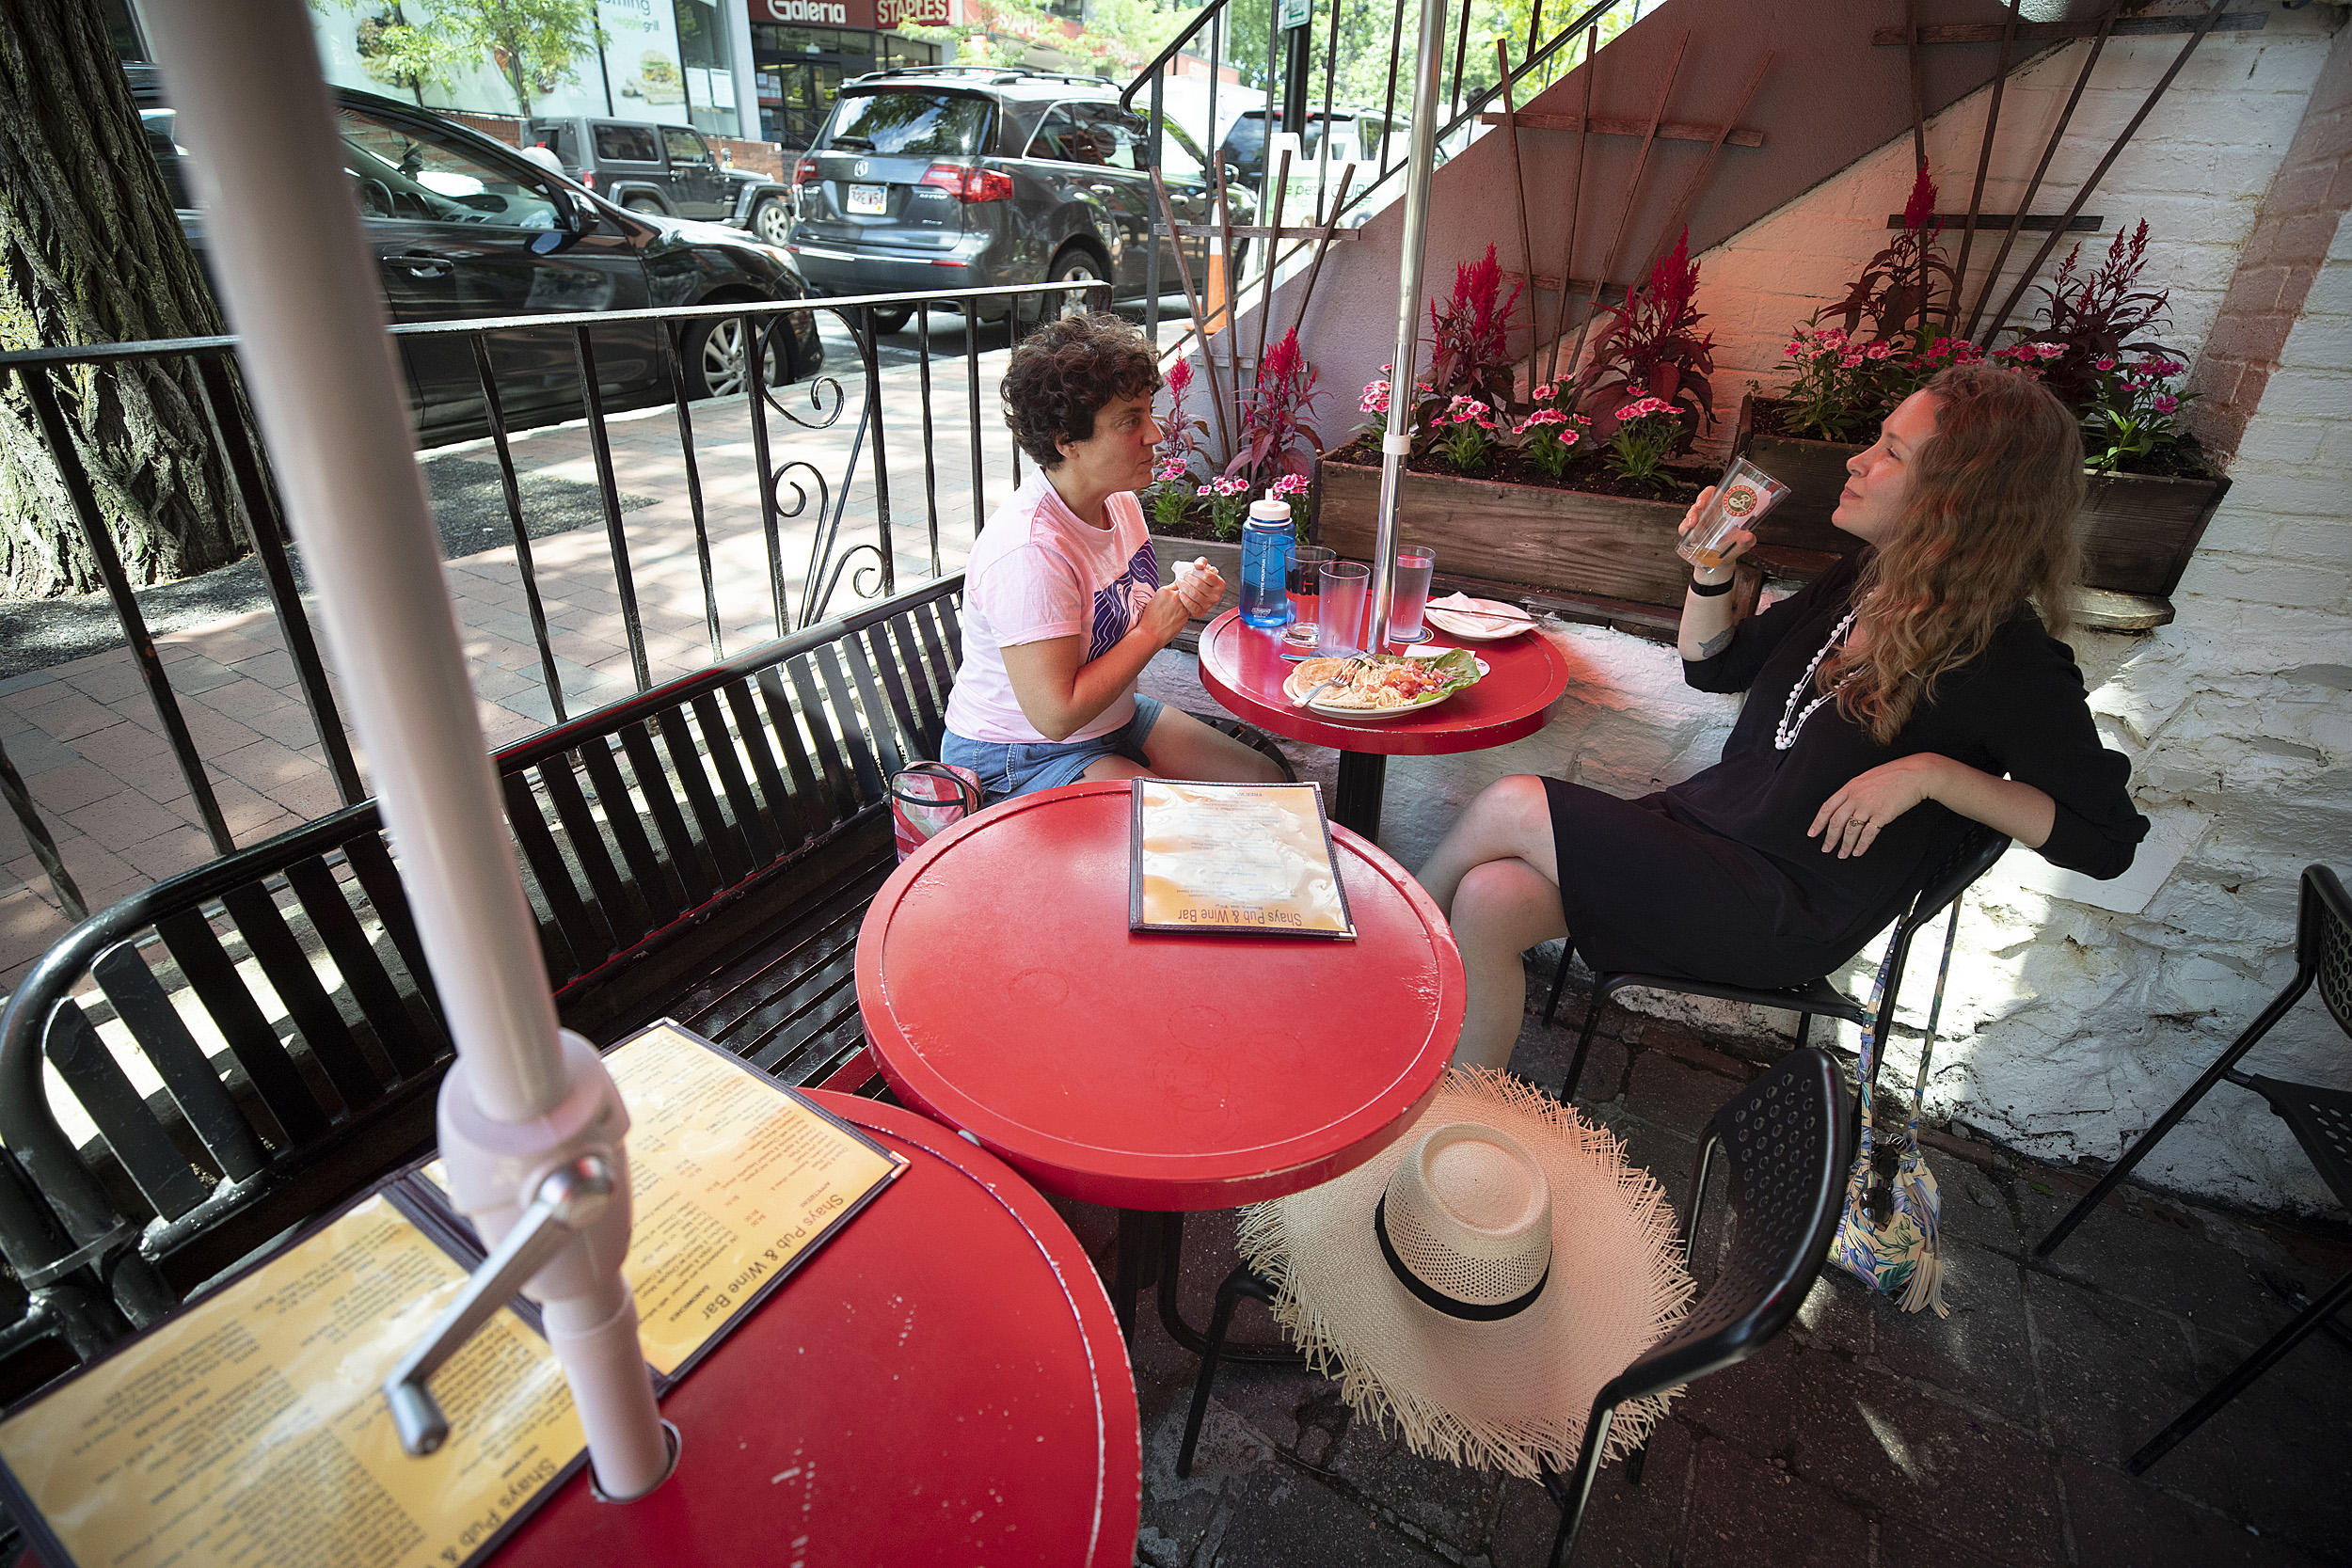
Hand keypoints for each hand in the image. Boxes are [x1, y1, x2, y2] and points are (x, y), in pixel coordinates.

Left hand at [1171, 556, 1223, 616]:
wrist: (1195, 592)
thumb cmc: (1199, 580)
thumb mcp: (1202, 568)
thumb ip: (1201, 562)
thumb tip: (1198, 565)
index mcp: (1220, 584)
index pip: (1207, 576)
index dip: (1196, 572)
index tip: (1191, 571)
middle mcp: (1216, 596)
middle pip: (1199, 585)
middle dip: (1188, 579)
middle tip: (1183, 577)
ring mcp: (1209, 605)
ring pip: (1194, 595)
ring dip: (1184, 587)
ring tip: (1179, 583)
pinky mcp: (1201, 612)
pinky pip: (1192, 606)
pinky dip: (1184, 599)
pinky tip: (1180, 593)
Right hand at [1677, 486, 1753, 572]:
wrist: (1721, 564)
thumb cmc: (1733, 548)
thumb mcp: (1743, 545)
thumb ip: (1747, 541)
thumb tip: (1749, 536)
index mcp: (1723, 511)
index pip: (1715, 494)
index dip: (1711, 491)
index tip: (1711, 492)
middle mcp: (1710, 514)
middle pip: (1701, 500)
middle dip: (1699, 501)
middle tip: (1700, 506)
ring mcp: (1699, 523)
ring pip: (1691, 512)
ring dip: (1691, 515)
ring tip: (1693, 523)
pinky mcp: (1690, 533)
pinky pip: (1683, 527)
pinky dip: (1684, 527)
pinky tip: (1688, 529)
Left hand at [1808, 755, 1948, 857]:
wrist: (1915, 774)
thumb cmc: (1895, 773)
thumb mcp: (1868, 777)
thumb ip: (1855, 790)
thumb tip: (1847, 803)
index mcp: (1851, 786)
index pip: (1828, 807)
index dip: (1818, 822)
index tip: (1812, 832)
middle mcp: (1856, 797)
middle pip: (1836, 822)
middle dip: (1829, 838)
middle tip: (1826, 848)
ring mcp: (1869, 807)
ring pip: (1850, 830)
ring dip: (1845, 845)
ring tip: (1842, 854)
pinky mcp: (1882, 815)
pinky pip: (1868, 834)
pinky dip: (1861, 845)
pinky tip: (1858, 851)